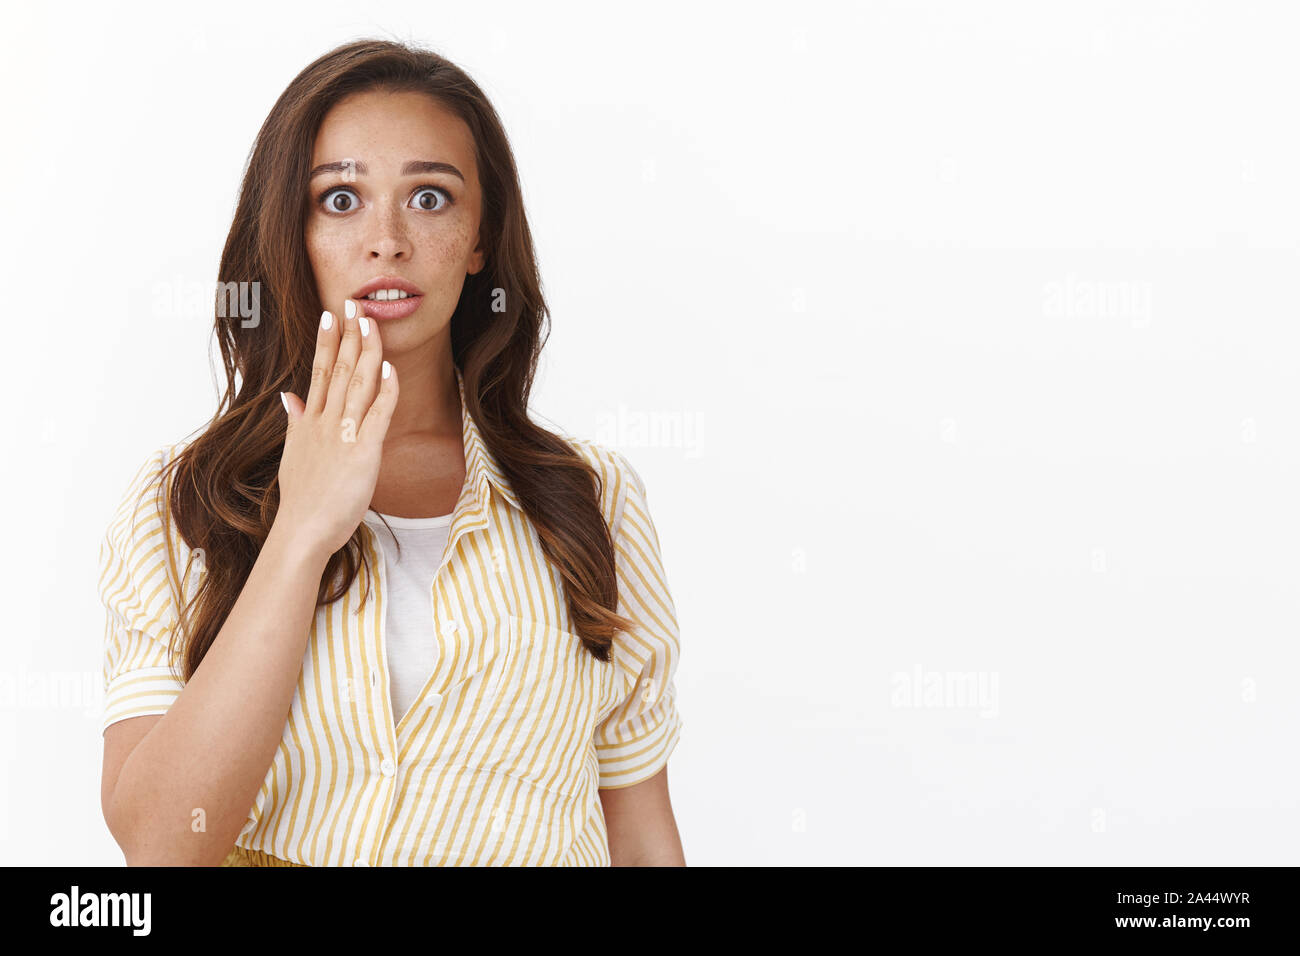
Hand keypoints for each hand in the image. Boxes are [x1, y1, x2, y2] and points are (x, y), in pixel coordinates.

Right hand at [274, 299, 397, 560]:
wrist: (302, 531)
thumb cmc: (302, 500)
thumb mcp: (293, 456)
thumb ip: (294, 423)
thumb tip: (288, 398)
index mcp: (307, 422)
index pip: (318, 372)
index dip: (326, 341)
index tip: (330, 315)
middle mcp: (323, 422)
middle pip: (338, 369)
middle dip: (347, 334)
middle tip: (353, 302)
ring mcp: (343, 435)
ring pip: (357, 383)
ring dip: (366, 350)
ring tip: (370, 321)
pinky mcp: (363, 451)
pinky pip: (378, 414)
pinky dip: (386, 390)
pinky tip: (391, 367)